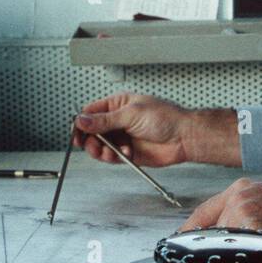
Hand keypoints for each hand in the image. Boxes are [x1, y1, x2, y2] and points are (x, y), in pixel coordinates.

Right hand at [73, 93, 190, 166]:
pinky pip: (112, 157)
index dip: (81, 123)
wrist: (184, 137)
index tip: (77, 132)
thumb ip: (105, 120)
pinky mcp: (128, 152)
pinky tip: (125, 154)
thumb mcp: (132, 114)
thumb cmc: (167, 118)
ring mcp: (123, 137)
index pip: (91, 112)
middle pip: (92, 131)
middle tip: (92, 145)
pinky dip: (114, 157)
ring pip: (100, 146)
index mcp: (118, 105)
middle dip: (90, 140)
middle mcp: (118, 121)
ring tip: (109, 151)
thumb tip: (82, 120)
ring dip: (101, 150)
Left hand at [180, 179, 261, 259]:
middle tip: (238, 253)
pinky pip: (239, 256)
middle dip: (220, 247)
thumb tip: (222, 234)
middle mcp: (239, 199)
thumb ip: (241, 212)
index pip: (202, 212)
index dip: (189, 231)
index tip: (180, 242)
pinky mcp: (253, 233)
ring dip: (236, 256)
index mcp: (241, 190)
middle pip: (210, 233)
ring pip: (224, 247)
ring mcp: (244, 215)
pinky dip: (247, 262)